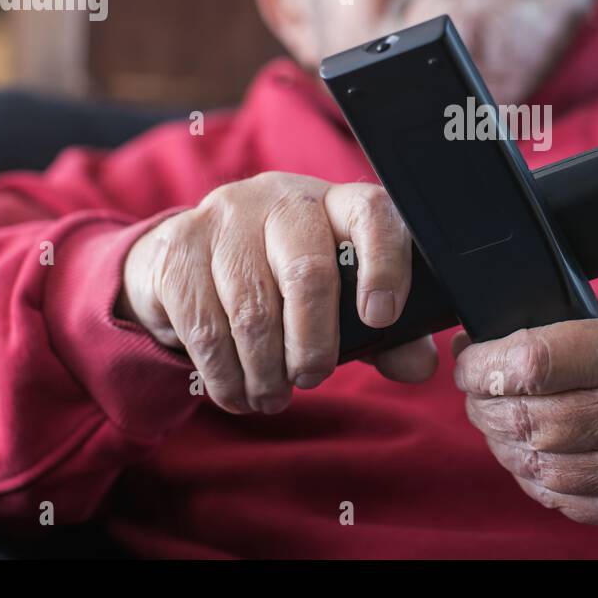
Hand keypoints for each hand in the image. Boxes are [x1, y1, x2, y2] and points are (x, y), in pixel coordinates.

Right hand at [117, 171, 435, 413]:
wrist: (186, 258)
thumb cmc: (279, 280)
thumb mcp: (336, 297)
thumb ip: (383, 333)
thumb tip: (418, 367)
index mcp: (335, 204)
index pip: (372, 214)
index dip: (384, 265)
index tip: (381, 317)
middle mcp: (282, 200)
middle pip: (308, 272)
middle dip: (314, 344)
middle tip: (312, 378)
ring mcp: (226, 218)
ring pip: (254, 311)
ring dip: (266, 371)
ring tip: (273, 397)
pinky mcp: (179, 248)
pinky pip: (205, 327)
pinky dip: (225, 374)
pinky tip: (236, 391)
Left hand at [452, 306, 597, 531]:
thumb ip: (563, 338)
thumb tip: (482, 350)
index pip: (538, 361)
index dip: (487, 364)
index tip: (470, 361)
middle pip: (534, 419)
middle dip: (486, 407)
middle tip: (478, 393)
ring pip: (545, 467)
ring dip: (505, 448)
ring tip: (499, 426)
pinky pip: (570, 503)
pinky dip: (538, 481)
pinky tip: (532, 458)